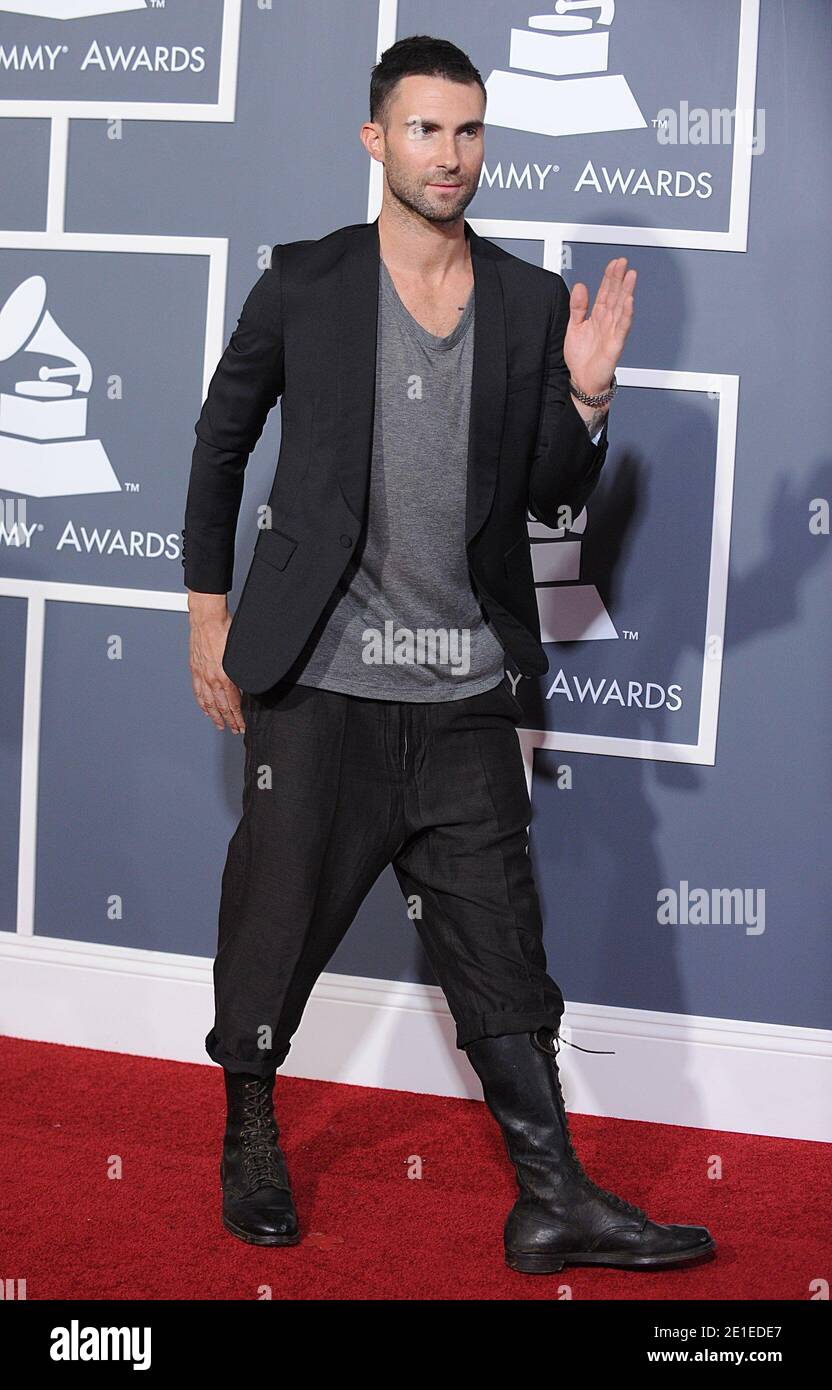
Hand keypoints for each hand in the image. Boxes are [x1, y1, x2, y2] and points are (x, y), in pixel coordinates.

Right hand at [187, 593, 244, 732]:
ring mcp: (202, 675)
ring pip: (208, 702)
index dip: (238, 718)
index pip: (233, 704)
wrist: (207, 619)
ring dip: (214, 716)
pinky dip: (202, 703)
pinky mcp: (195, 669)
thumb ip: (244, 673)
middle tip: (234, 729)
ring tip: (219, 724)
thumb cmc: (225, 630)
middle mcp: (212, 678)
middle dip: (228, 721)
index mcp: (225, 676)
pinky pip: (198, 692)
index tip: (241, 726)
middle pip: (221, 707)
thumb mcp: (240, 655)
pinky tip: (205, 709)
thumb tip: (249, 685)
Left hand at [564, 257, 635, 396]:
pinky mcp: (615, 344)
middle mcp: (607, 321)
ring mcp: (613, 332)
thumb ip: (577, 307)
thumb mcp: (574, 327)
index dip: (609, 277)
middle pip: (615, 295)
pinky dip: (627, 314)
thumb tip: (579, 286)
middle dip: (619, 279)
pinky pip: (622, 327)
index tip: (614, 263)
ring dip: (627, 291)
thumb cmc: (581, 357)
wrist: (583, 381)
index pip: (605, 292)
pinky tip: (629, 301)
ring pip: (622, 307)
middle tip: (623, 262)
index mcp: (597, 316)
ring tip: (631, 276)